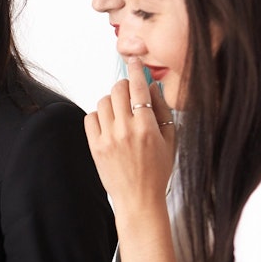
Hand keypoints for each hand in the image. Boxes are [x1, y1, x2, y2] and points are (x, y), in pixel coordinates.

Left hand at [84, 56, 176, 211]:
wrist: (138, 199)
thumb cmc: (157, 171)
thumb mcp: (170, 140)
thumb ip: (163, 111)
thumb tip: (152, 87)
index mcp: (147, 127)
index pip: (139, 89)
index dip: (135, 71)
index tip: (133, 61)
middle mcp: (125, 130)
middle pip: (118, 90)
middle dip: (124, 85)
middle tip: (129, 92)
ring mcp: (108, 138)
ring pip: (103, 102)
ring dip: (112, 101)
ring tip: (120, 112)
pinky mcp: (95, 146)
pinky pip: (90, 118)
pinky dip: (98, 115)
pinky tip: (108, 124)